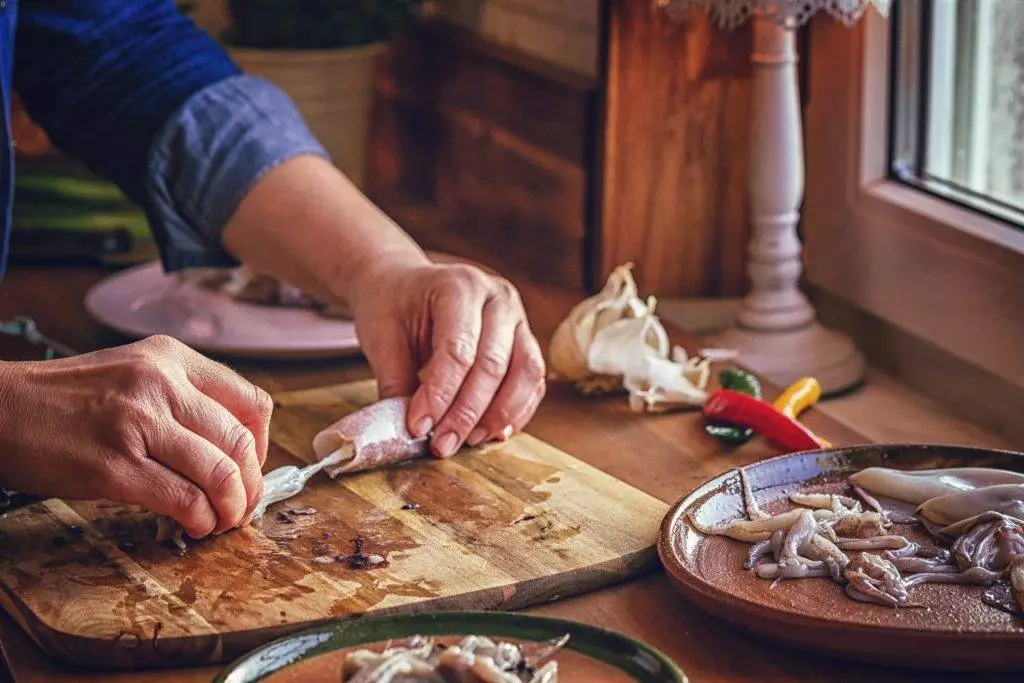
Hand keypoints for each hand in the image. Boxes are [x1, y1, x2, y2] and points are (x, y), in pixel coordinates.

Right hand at [0, 336, 271, 537]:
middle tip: (244, 505)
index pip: (252, 402)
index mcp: (172, 358)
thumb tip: (234, 448)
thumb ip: (184, 397)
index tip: (251, 468)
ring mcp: (137, 423)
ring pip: (219, 473)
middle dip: (251, 485)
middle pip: (241, 442)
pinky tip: (194, 526)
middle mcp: (161, 383)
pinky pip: (183, 499)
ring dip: (231, 508)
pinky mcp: (114, 466)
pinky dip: (200, 520)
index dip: (263, 446)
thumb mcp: (135, 373)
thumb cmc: (67, 399)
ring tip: (222, 521)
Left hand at [350, 260, 545, 457]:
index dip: (440, 394)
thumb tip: (407, 432)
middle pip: (493, 364)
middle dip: (467, 413)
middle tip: (442, 445)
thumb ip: (395, 381)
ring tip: (468, 442)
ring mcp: (518, 318)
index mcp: (458, 286)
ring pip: (526, 373)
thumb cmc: (394, 305)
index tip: (419, 427)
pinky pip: (534, 382)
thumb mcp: (380, 336)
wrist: (406, 284)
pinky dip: (516, 411)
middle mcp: (498, 298)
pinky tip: (491, 432)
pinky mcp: (526, 341)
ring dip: (498, 415)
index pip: (457, 349)